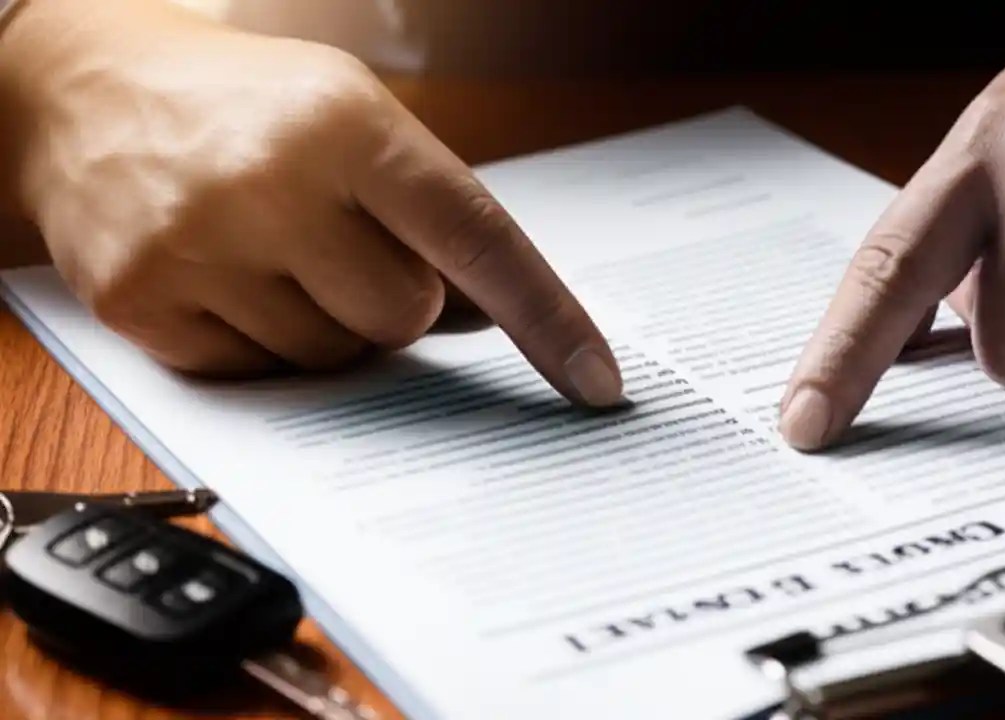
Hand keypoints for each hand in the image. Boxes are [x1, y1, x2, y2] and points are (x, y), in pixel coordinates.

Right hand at [0, 0, 621, 406]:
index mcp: (346, 126)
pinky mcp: (143, 306)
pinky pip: (259, 375)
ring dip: (325, 321)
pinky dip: (261, 339)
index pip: (476, 239)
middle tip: (341, 242)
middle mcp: (272, 186)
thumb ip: (429, 208)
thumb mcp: (352, 116)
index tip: (595, 381)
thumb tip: (495, 320)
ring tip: (274, 251)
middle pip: (405, 317)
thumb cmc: (249, 107)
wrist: (86, 92)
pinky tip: (226, 274)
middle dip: (393, 297)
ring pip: (334, 358)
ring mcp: (198, 250)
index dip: (546, 317)